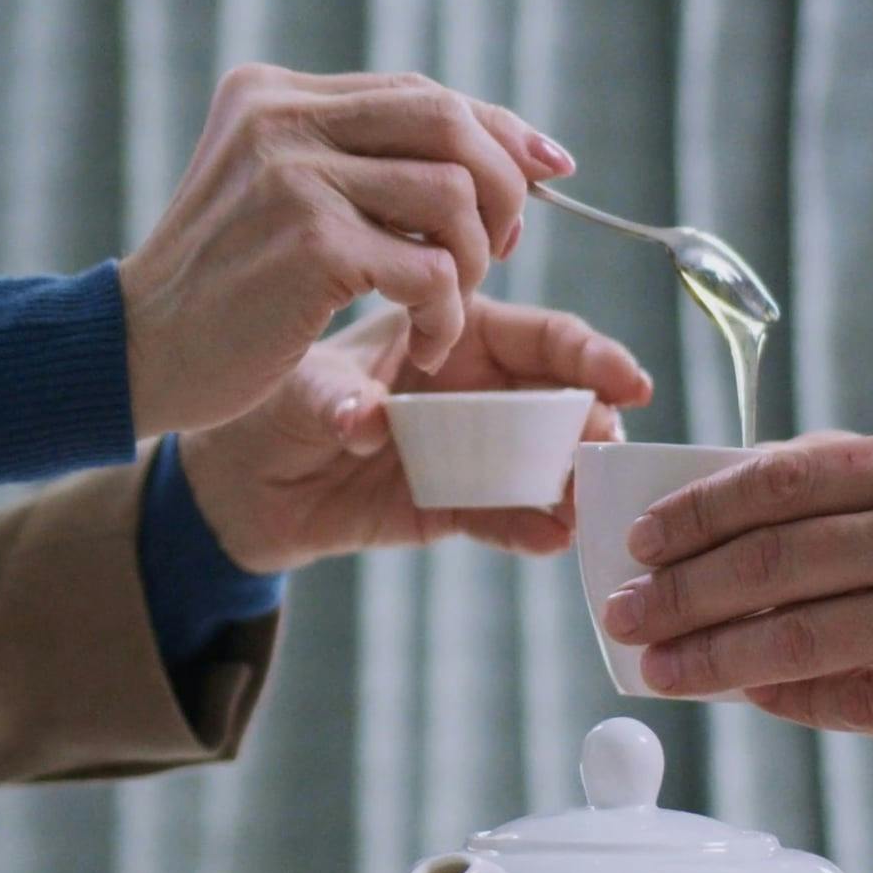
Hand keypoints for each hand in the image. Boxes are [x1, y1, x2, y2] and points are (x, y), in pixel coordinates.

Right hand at [118, 65, 574, 437]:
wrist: (136, 353)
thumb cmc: (222, 293)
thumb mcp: (278, 199)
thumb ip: (358, 164)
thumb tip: (505, 158)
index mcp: (274, 94)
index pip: (420, 92)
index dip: (497, 129)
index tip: (548, 168)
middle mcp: (282, 116)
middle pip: (448, 121)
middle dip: (503, 187)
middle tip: (503, 250)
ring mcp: (294, 174)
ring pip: (453, 193)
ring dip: (475, 262)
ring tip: (448, 309)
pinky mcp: (310, 241)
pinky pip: (431, 270)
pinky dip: (448, 314)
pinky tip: (428, 345)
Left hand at [178, 297, 652, 575]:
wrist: (242, 485)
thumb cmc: (274, 406)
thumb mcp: (302, 390)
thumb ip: (337, 400)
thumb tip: (363, 418)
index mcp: (453, 332)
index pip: (539, 335)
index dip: (590, 355)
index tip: (630, 382)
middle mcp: (476, 391)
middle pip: (560, 400)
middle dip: (595, 424)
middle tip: (609, 448)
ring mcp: (472, 453)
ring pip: (545, 463)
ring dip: (575, 481)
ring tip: (590, 502)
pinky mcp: (453, 508)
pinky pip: (504, 518)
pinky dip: (531, 529)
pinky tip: (552, 539)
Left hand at [594, 425, 872, 768]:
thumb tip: (770, 521)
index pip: (786, 478)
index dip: (699, 512)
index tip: (644, 537)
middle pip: (771, 559)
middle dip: (679, 590)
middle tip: (621, 611)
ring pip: (797, 637)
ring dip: (712, 655)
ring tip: (657, 665)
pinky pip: (854, 701)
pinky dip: (788, 700)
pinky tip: (747, 697)